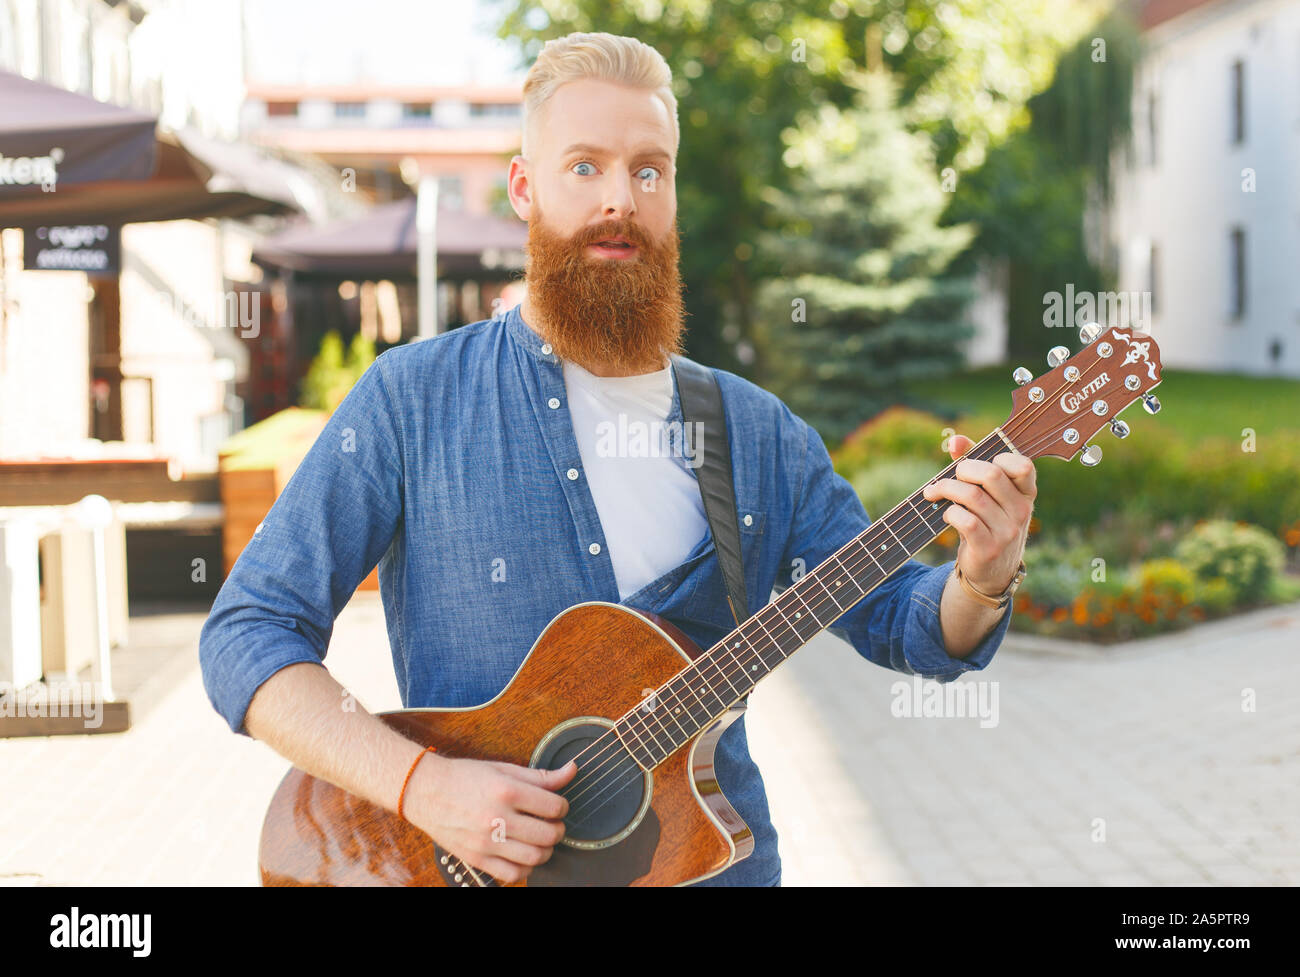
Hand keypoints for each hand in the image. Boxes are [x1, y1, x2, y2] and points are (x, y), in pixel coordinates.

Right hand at [404, 755, 576, 883]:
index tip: (557, 806)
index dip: (562, 807)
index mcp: (507, 791)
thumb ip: (540, 775)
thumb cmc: (465, 777)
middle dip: (558, 830)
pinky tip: (523, 856)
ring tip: (540, 841)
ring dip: (545, 851)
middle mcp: (497, 818)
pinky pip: (511, 874)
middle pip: (548, 834)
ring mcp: (486, 841)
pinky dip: (525, 869)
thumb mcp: (503, 769)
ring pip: (534, 857)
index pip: (553, 806)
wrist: (425, 791)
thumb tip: (572, 771)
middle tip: (553, 825)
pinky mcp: (476, 858)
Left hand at [922, 433, 1035, 596]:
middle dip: (962, 470)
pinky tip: (946, 514)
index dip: (997, 457)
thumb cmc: (987, 521)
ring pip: (973, 497)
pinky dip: (949, 513)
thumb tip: (955, 440)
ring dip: (946, 489)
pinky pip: (965, 521)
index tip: (977, 464)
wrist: (991, 570)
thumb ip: (973, 462)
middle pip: (991, 474)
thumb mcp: (987, 495)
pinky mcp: (988, 549)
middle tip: (949, 477)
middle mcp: (1022, 511)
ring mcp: (1007, 532)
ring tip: (934, 493)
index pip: (1022, 465)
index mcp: (1026, 493)